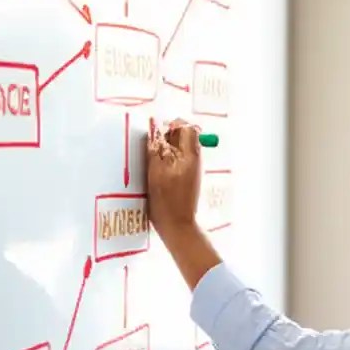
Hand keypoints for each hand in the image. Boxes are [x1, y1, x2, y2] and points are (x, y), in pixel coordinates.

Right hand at [146, 118, 202, 237]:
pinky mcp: (189, 177)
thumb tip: (154, 130)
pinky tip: (158, 168)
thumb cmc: (166, 200)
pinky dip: (170, 158)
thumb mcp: (156, 172)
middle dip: (169, 135)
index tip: (157, 131)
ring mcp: (194, 168)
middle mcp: (195, 159)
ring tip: (154, 158)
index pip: (187, 127)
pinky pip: (180, 158)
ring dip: (168, 147)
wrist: (177, 225)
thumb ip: (156, 149)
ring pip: (182, 147)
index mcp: (191, 155)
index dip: (172, 125)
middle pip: (186, 135)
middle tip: (154, 145)